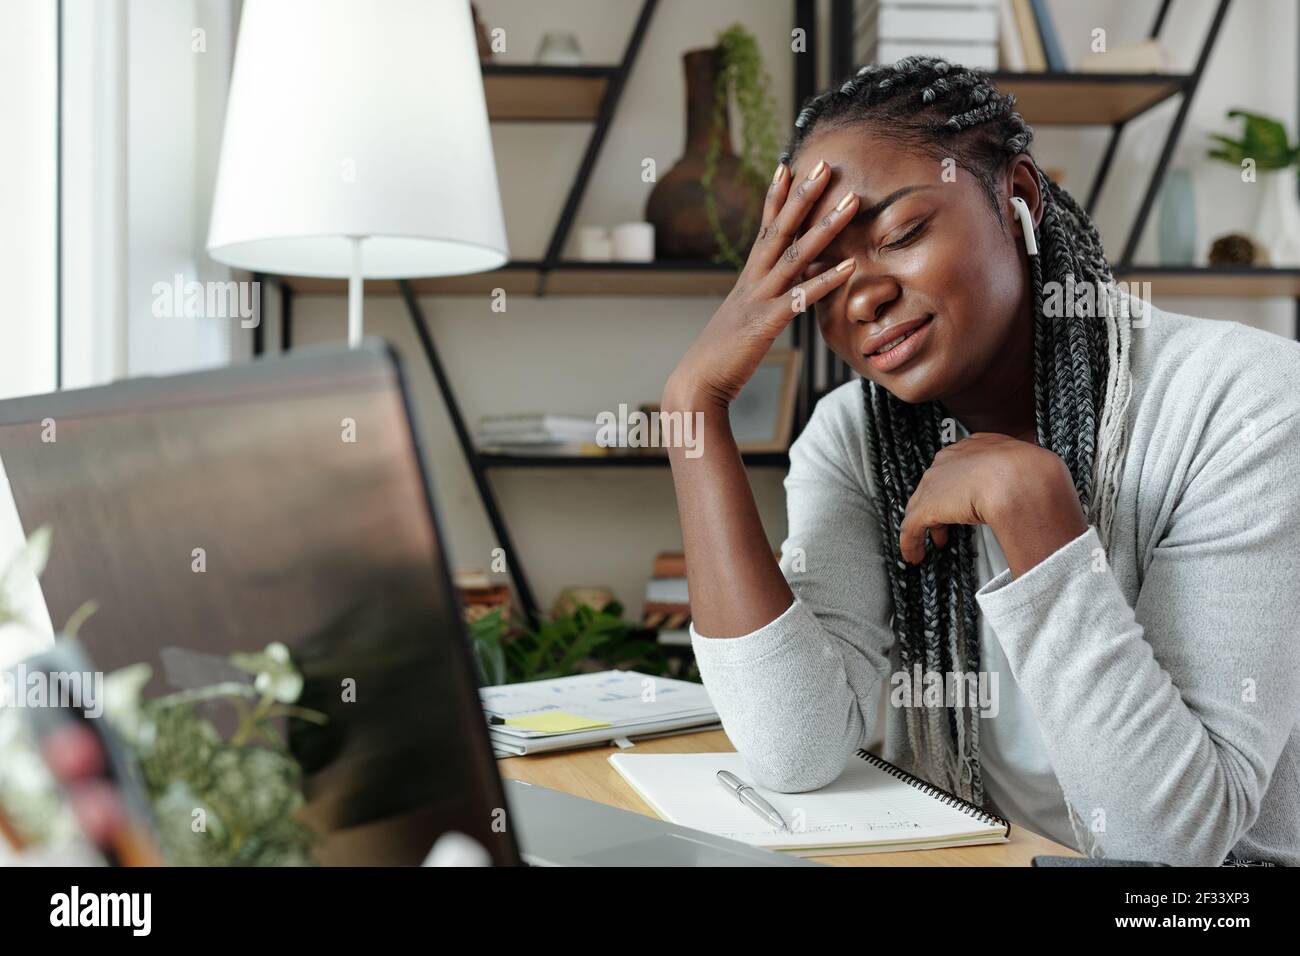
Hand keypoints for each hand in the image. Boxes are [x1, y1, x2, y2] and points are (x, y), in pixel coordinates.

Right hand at [663, 158, 858, 409]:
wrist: (698, 382)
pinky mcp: (766, 323)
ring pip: (795, 255)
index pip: (763, 228)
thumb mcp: (746, 321)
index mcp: (747, 279)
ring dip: (825, 226)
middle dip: (803, 195)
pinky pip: (800, 297)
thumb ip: (766, 303)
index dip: (776, 197)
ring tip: (850, 202)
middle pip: (780, 229)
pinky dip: (825, 281)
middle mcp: (752, 281)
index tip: (789, 167)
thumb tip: (789, 293)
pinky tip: (849, 266)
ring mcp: (758, 300)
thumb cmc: (722, 356)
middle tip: (825, 164)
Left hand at [898, 432, 1088, 575]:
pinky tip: (914, 555)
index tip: (965, 498)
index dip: (960, 484)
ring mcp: (935, 482)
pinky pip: (912, 527)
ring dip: (925, 525)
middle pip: (937, 482)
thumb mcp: (1033, 467)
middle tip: (947, 523)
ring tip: (936, 542)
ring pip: (921, 505)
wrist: (1020, 480)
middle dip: (941, 503)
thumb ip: (1026, 474)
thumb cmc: (1033, 473)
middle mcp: (951, 458)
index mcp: (977, 445)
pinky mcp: (927, 507)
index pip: (960, 464)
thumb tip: (1043, 485)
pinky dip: (911, 542)